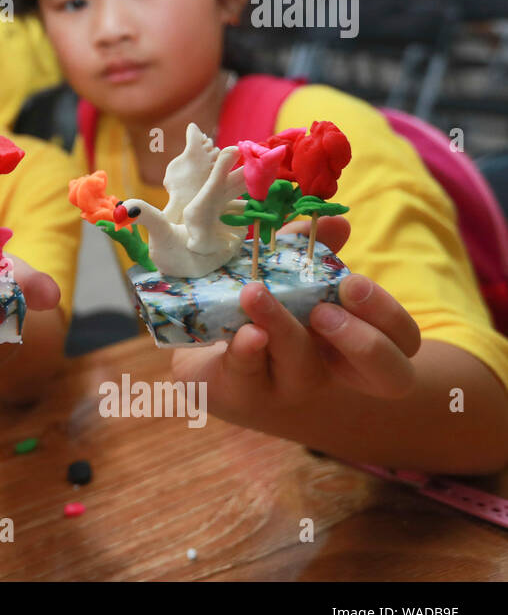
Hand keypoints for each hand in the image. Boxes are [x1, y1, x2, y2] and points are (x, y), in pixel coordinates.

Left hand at [171, 215, 422, 418]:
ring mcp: (288, 389)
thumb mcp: (289, 282)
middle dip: (364, 341)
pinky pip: (249, 374)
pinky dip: (246, 350)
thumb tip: (335, 222)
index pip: (403, 340)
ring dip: (284, 328)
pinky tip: (245, 331)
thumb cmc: (264, 315)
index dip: (386, 314)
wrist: (210, 360)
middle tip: (324, 307)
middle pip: (387, 376)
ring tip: (257, 294)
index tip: (349, 283)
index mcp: (356, 346)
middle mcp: (334, 375)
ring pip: (306, 371)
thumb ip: (312, 253)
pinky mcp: (241, 391)